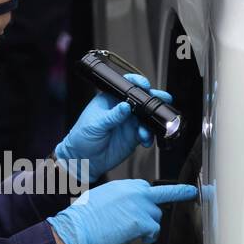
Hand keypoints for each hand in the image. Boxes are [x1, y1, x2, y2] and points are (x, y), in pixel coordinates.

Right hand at [47, 179, 196, 243]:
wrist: (78, 228)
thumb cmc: (85, 217)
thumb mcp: (103, 197)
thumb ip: (120, 198)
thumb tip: (126, 206)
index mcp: (125, 185)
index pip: (147, 187)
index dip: (151, 197)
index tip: (175, 192)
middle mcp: (136, 192)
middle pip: (157, 200)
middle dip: (155, 210)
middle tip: (180, 199)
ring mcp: (141, 206)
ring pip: (157, 217)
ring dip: (149, 226)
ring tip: (134, 232)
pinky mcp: (142, 222)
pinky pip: (155, 231)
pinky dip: (150, 237)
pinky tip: (142, 239)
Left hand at [55, 74, 171, 182]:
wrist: (83, 160)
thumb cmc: (82, 138)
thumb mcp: (95, 124)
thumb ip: (112, 116)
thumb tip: (125, 106)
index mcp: (110, 99)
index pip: (126, 86)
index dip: (137, 83)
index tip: (144, 86)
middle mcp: (121, 109)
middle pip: (141, 100)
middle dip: (153, 100)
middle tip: (162, 101)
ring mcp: (128, 123)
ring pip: (147, 117)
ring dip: (151, 122)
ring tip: (145, 131)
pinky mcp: (133, 137)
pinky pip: (146, 133)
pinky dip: (149, 136)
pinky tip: (145, 140)